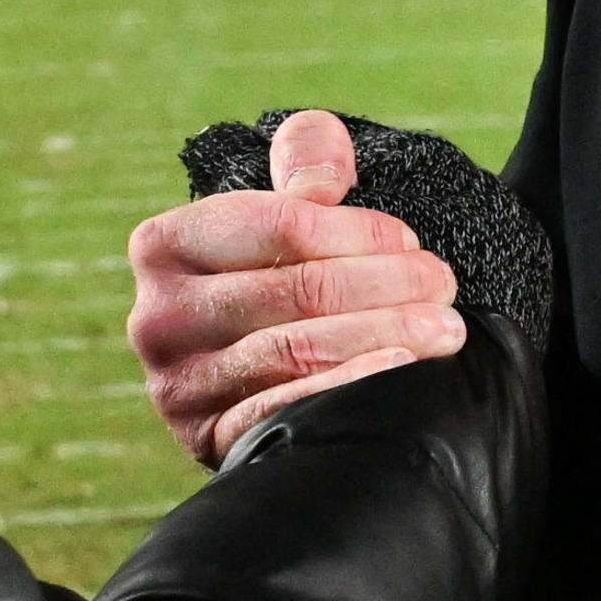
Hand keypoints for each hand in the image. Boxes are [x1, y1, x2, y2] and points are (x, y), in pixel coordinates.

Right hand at [127, 109, 465, 466]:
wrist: (249, 382)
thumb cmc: (275, 279)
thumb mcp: (283, 210)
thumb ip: (304, 163)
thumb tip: (325, 165)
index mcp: (164, 243)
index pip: (282, 224)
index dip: (360, 231)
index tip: (412, 243)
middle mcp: (157, 316)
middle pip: (295, 288)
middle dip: (386, 284)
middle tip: (442, 285)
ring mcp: (177, 383)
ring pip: (295, 349)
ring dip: (384, 333)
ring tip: (443, 328)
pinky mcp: (204, 437)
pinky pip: (281, 409)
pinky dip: (346, 386)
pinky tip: (397, 369)